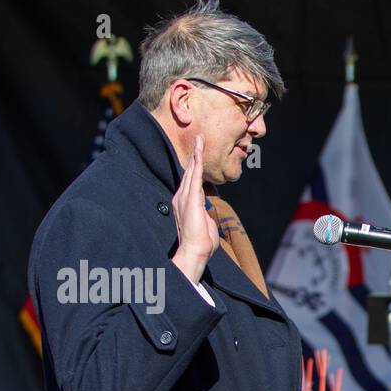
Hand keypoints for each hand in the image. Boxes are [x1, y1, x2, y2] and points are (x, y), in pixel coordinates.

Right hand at [170, 134, 218, 283]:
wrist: (195, 251)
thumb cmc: (202, 243)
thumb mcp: (205, 225)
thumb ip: (206, 216)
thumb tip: (208, 215)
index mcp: (185, 204)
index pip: (191, 182)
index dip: (194, 168)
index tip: (197, 156)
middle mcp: (182, 197)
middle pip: (190, 172)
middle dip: (194, 155)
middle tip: (198, 139)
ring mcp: (185, 196)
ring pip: (192, 170)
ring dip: (196, 153)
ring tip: (199, 139)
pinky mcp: (191, 198)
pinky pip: (196, 175)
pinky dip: (198, 161)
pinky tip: (199, 150)